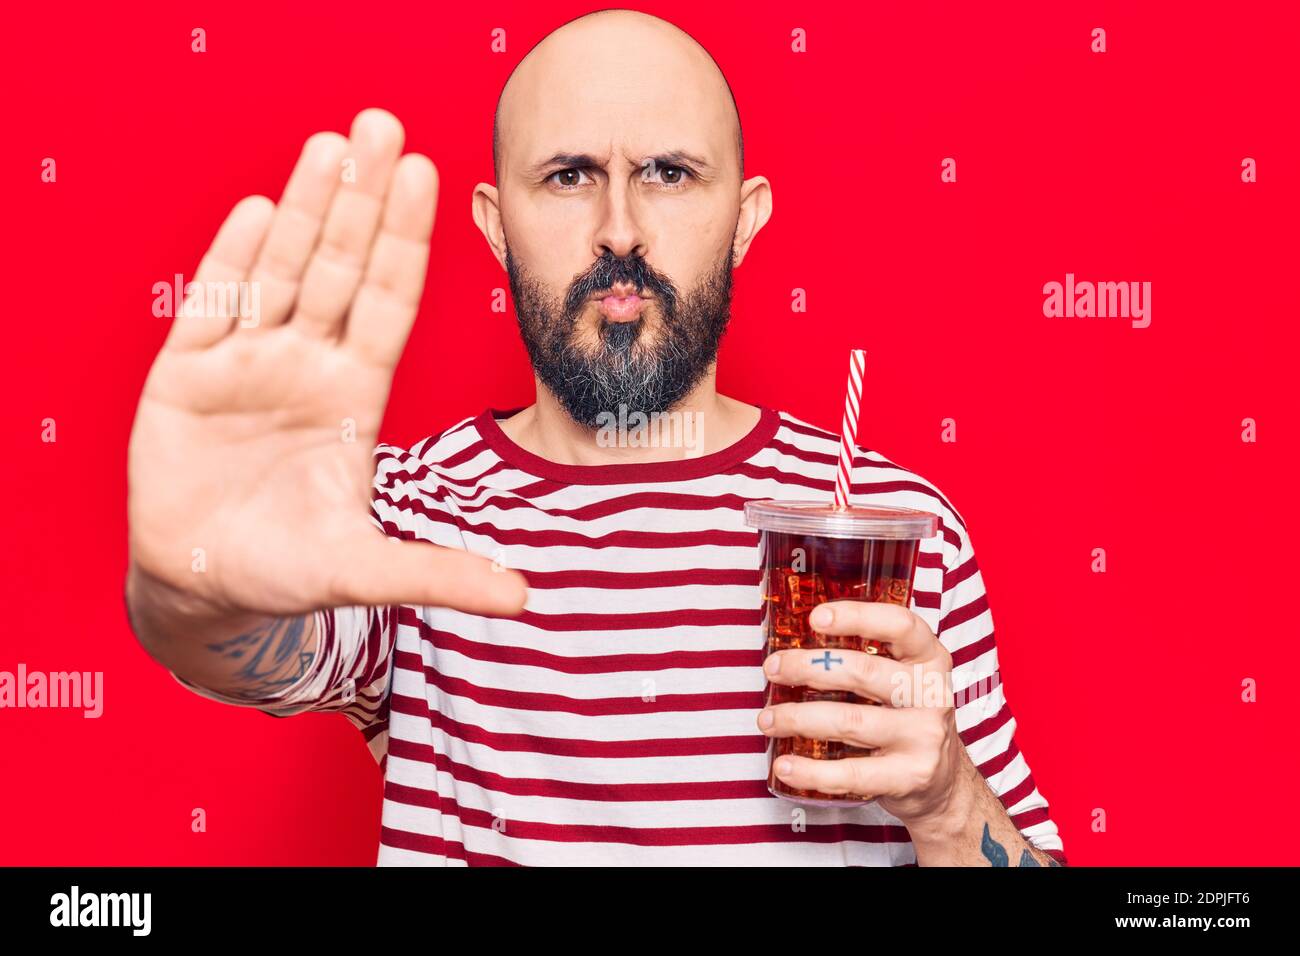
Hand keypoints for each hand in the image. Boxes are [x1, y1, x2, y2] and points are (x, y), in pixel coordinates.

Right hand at [127, 109, 526, 619]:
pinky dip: (231, 261)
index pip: (387, 302)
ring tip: (331, 143)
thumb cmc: (285, 571)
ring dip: (302, 208)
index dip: (405, 243)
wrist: (201, 584)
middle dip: (361, 200)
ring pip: (279, 270)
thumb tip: (527, 599)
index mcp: (352, 394)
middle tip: (384, 125)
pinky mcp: (183, 376)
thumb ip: (438, 575)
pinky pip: (209, 307)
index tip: (429, 177)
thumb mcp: (364, 571)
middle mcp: (304, 363)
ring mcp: (244, 363)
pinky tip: (257, 210)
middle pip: (338, 267)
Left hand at [756, 600, 969, 827]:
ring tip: (768, 719)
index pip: (901, 625)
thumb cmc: (908, 717)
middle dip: (808, 668)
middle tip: (773, 669)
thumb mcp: (901, 678)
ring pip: (850, 720)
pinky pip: (852, 772)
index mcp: (929, 658)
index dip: (858, 616)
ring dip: (798, 718)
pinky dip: (811, 771)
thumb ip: (866, 657)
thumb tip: (794, 646)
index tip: (816, 618)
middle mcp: (931, 693)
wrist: (944, 780)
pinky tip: (786, 765)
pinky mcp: (911, 775)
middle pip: (863, 671)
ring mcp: (924, 736)